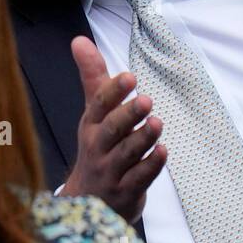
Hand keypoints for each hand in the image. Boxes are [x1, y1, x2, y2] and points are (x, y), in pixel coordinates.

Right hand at [62, 36, 166, 222]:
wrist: (88, 202)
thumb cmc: (97, 148)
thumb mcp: (93, 113)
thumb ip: (92, 77)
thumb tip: (79, 40)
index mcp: (90, 126)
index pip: (98, 106)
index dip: (113, 92)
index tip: (129, 77)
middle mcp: (97, 148)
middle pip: (111, 131)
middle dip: (127, 115)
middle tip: (146, 100)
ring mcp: (110, 171)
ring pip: (127, 155)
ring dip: (142, 139)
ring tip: (157, 124)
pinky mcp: (125, 191)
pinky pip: (139, 179)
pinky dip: (151, 166)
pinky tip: (162, 153)